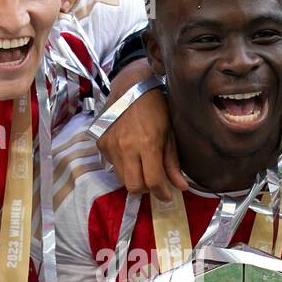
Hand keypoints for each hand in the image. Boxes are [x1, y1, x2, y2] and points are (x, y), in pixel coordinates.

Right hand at [97, 69, 187, 201]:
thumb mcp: (169, 134)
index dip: (162, 193)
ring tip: (142, 165)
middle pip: (133, 186)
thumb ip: (172, 163)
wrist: (131, 86)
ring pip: (121, 179)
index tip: (167, 196)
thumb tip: (181, 187)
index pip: (153, 181)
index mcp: (147, 144)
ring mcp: (111, 146)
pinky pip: (113, 165)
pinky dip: (123, 165)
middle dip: (146, 189)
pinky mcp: (101, 144)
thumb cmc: (155, 107)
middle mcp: (126, 147)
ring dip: (134, 178)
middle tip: (154, 182)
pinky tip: (130, 152)